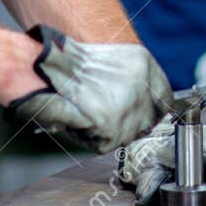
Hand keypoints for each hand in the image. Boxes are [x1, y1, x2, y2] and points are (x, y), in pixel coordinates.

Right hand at [4, 25, 172, 152]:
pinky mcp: (111, 125)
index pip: (163, 98)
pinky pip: (103, 143)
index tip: (149, 118)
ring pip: (124, 136)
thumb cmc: (67, 64)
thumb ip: (131, 83)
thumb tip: (143, 108)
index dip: (154, 111)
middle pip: (145, 121)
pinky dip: (89, 136)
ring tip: (84, 112)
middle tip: (102, 117)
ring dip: (105, 131)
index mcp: (143, 64)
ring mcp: (127, 106)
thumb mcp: (111, 62)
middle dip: (126, 125)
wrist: (42, 66)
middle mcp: (141, 84)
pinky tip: (78, 119)